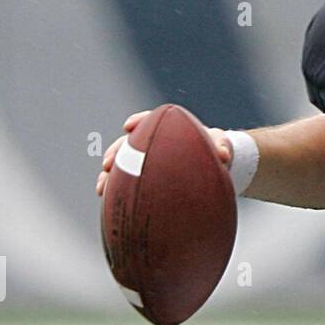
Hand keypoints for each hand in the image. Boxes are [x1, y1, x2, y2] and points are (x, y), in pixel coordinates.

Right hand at [95, 110, 232, 195]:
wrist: (215, 166)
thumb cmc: (216, 150)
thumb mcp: (221, 146)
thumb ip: (221, 145)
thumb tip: (224, 154)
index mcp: (169, 129)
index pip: (150, 121)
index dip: (138, 123)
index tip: (128, 127)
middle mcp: (154, 143)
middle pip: (129, 146)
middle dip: (116, 153)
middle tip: (107, 164)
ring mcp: (148, 161)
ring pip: (124, 166)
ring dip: (110, 176)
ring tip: (101, 188)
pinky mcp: (147, 178)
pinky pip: (128, 184)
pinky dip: (118, 192)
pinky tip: (108, 203)